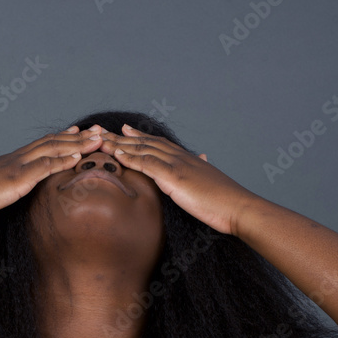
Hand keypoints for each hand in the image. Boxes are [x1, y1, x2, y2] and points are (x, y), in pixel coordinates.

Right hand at [0, 127, 102, 223]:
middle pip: (54, 142)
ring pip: (54, 149)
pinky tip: (80, 157)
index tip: (81, 130)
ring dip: (79, 144)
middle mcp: (19, 158)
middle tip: (102, 131)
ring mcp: (19, 167)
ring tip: (100, 140)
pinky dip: (64, 161)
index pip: (43, 143)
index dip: (64, 136)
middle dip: (80, 136)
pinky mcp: (17, 180)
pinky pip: (44, 167)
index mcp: (13, 159)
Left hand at [92, 124, 263, 235]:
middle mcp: (180, 157)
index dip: (139, 137)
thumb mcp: (208, 184)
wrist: (238, 207)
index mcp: (187, 159)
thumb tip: (203, 159)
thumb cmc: (225, 201)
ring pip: (142, 149)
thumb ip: (201, 172)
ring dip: (119, 144)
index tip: (124, 131)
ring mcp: (176, 165)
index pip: (158, 143)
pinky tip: (116, 154)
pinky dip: (130, 158)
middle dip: (121, 137)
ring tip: (100, 139)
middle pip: (145, 143)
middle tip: (102, 130)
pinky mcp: (174, 177)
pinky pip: (147, 164)